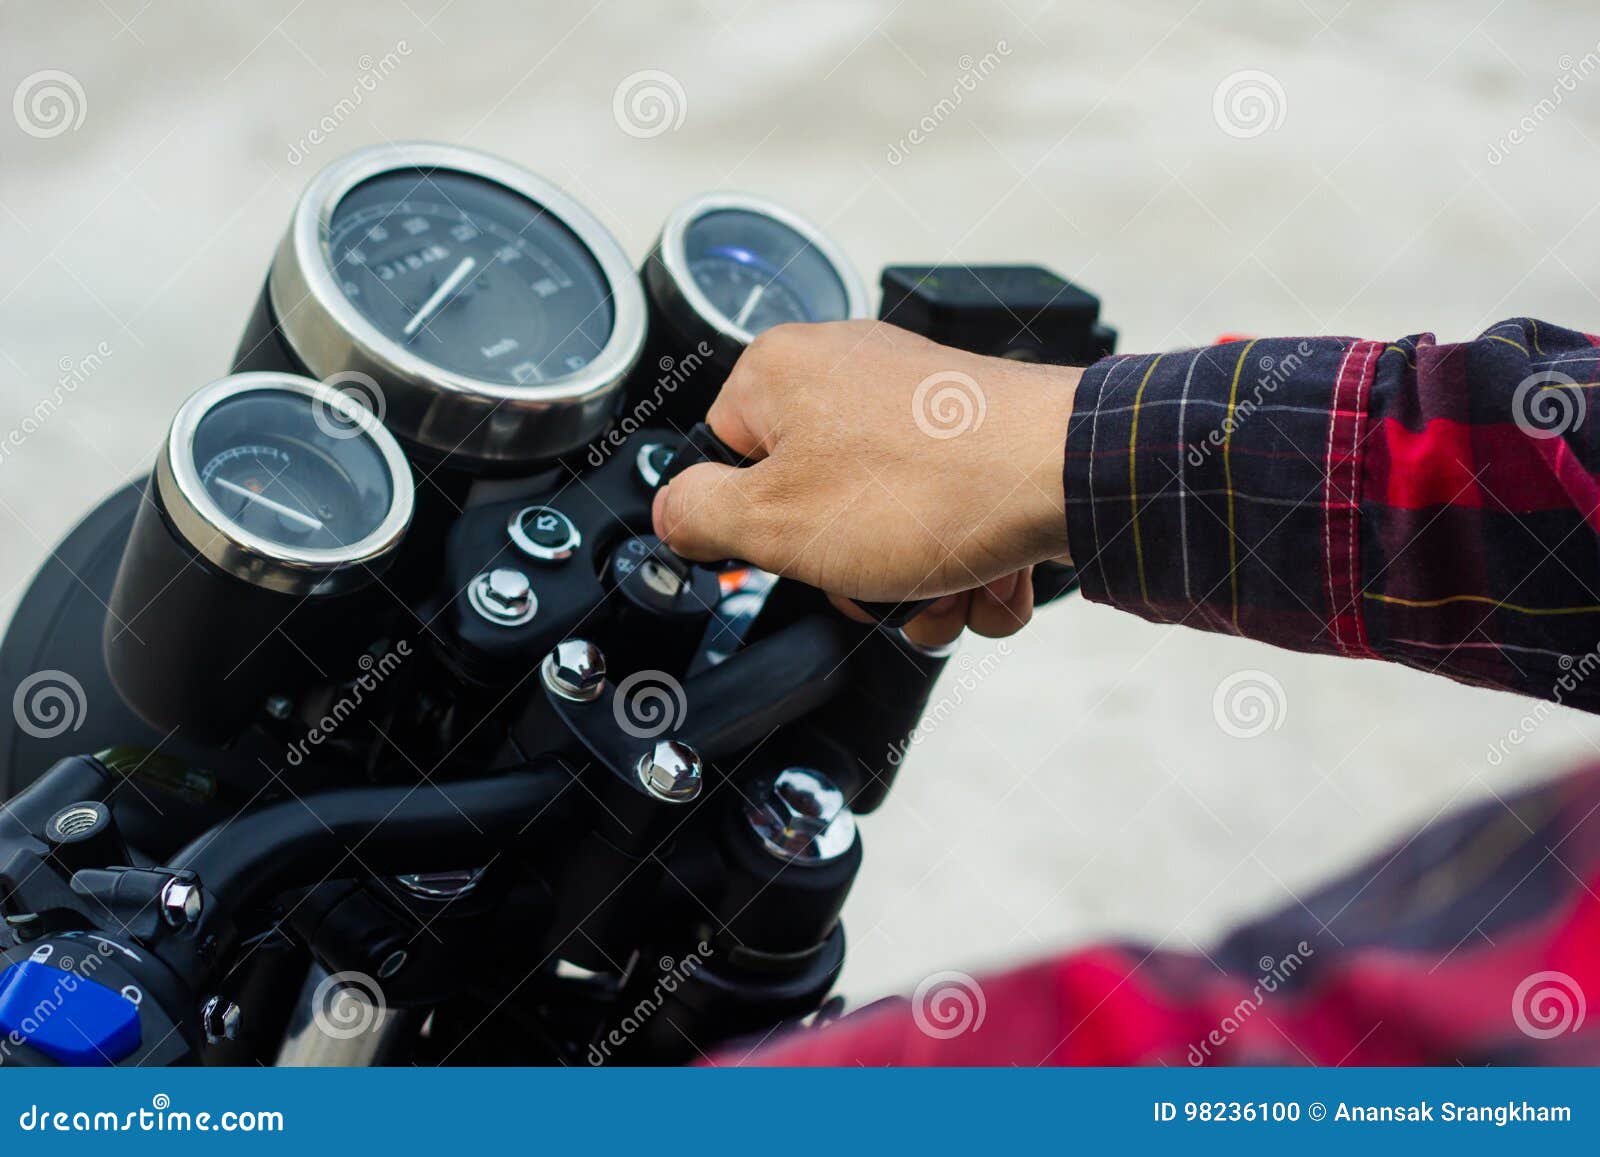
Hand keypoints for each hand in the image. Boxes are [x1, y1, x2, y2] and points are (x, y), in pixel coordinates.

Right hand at [651, 321, 1079, 645]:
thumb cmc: (928, 489)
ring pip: (885, 525)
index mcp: (781, 373)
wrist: (1069, 476)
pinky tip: (986, 576)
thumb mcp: (774, 523)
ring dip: (915, 586)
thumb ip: (699, 517)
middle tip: (879, 587)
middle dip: (853, 575)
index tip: (793, 557)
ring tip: (948, 590)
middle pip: (812, 504)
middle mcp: (848, 371)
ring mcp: (918, 403)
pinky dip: (964, 564)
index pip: (724, 459)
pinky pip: (944, 518)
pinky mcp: (974, 434)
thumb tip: (670, 513)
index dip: (756, 528)